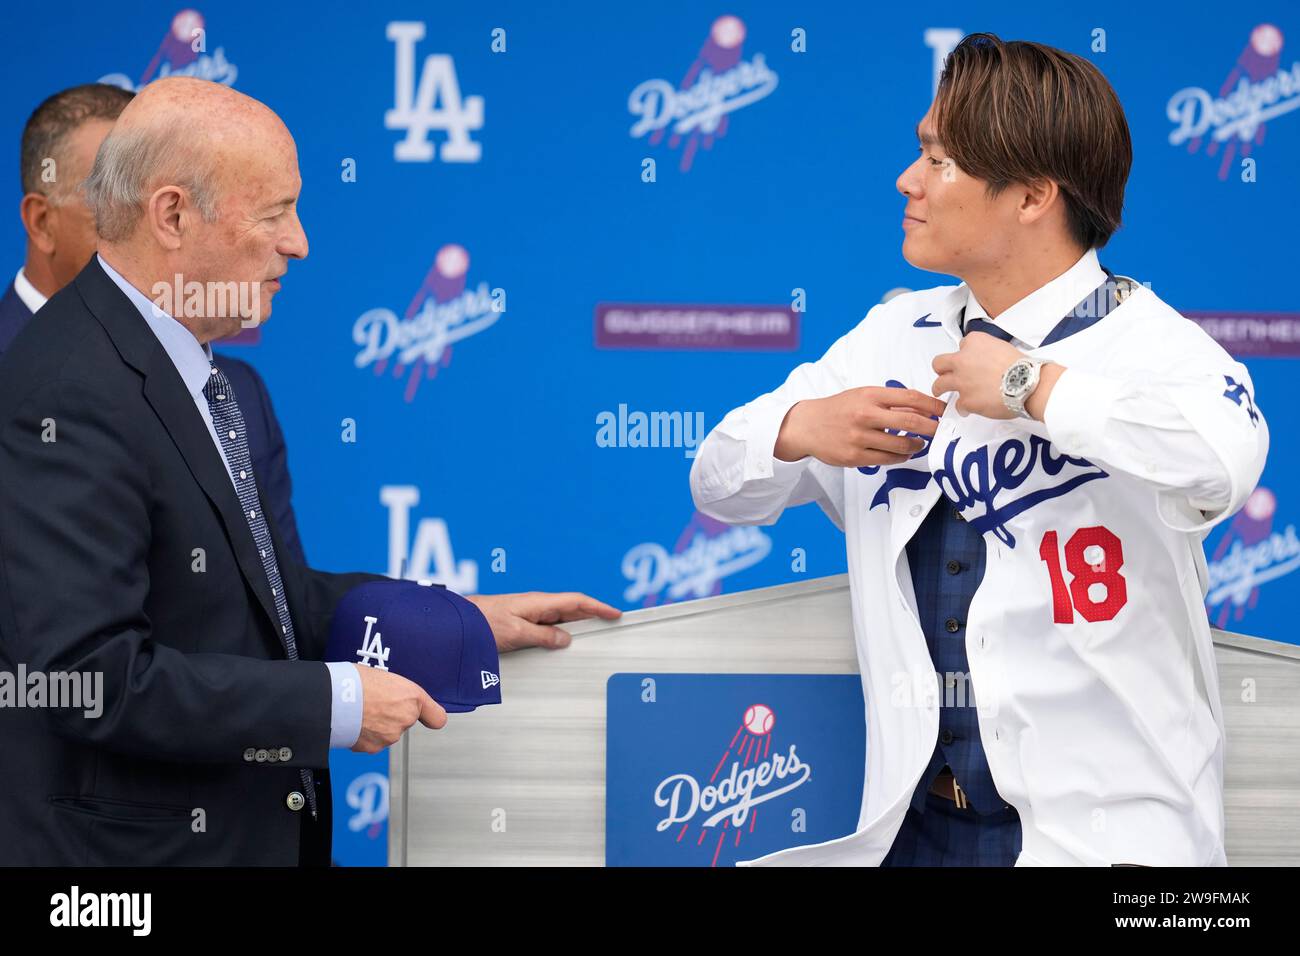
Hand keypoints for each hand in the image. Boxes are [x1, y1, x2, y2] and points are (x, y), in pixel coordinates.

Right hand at [351, 665, 446, 752]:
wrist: (332, 699)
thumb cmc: (353, 682)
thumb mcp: (384, 677)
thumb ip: (396, 692)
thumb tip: (393, 698)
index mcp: (412, 697)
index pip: (437, 717)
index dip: (430, 717)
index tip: (427, 717)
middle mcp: (405, 718)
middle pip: (403, 721)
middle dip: (391, 715)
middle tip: (374, 704)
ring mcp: (390, 735)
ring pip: (387, 732)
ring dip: (377, 726)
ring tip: (360, 711)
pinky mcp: (374, 748)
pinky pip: (372, 741)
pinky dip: (364, 735)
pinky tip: (354, 722)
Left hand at [465, 591, 621, 652]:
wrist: (457, 622)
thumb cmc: (481, 623)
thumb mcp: (516, 633)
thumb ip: (542, 636)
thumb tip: (565, 639)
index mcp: (539, 602)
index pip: (576, 602)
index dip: (598, 607)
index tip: (615, 613)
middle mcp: (537, 605)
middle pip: (572, 608)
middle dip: (593, 613)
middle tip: (612, 622)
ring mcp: (529, 612)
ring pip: (561, 617)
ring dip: (578, 623)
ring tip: (594, 632)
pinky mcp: (522, 621)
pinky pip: (549, 624)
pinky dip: (562, 630)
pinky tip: (564, 640)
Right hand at [774, 386, 945, 467]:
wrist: (808, 425)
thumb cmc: (838, 409)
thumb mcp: (863, 396)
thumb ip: (891, 402)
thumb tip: (922, 408)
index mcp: (870, 395)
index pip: (911, 398)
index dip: (933, 406)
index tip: (944, 411)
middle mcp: (865, 415)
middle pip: (911, 422)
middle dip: (932, 428)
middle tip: (942, 431)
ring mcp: (860, 437)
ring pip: (902, 445)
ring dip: (917, 445)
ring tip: (920, 443)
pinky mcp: (855, 456)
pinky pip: (888, 460)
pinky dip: (901, 457)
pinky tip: (903, 452)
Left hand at [930, 332, 1024, 418]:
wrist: (1028, 384)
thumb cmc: (1023, 368)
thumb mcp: (1003, 347)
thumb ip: (988, 353)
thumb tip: (986, 361)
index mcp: (974, 343)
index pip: (962, 345)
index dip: (965, 355)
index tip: (967, 360)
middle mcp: (963, 360)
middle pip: (939, 363)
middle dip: (941, 369)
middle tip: (943, 374)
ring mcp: (962, 381)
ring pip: (939, 385)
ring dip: (940, 389)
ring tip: (941, 392)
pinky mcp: (965, 400)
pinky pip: (958, 405)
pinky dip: (963, 407)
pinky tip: (968, 408)